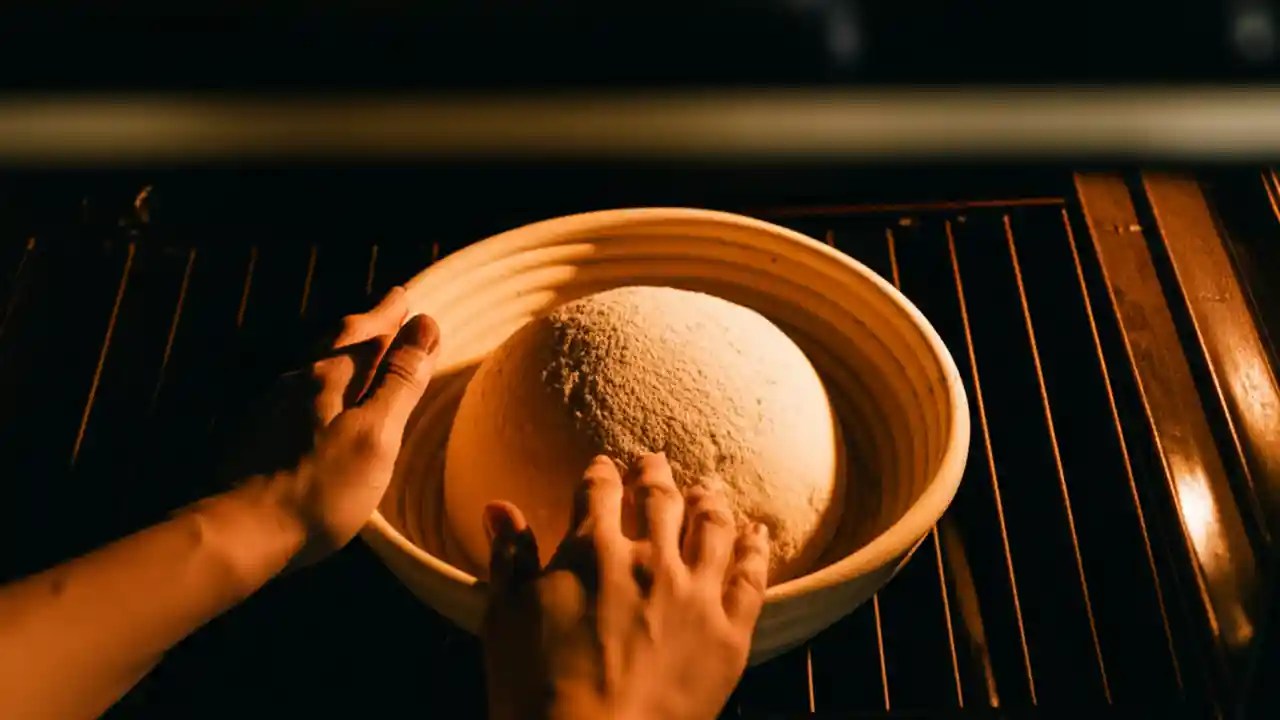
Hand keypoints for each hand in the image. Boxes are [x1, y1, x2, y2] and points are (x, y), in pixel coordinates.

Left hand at [233, 286, 440, 564]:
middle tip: (387, 308)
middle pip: (335, 341)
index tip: (404, 297)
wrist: (242, 532)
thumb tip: (425, 324)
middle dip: (366, 323)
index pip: (367, 334)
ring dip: (339, 349)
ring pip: (312, 364)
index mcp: (329, 378)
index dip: (389, 316)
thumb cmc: (322, 488)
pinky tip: (316, 400)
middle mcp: (297, 382)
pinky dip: (318, 382)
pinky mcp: (255, 436)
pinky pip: (295, 393)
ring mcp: (270, 409)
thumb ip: (400, 381)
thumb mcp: (376, 434)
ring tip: (356, 347)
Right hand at [482, 453, 769, 719]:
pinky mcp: (728, 633)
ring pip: (711, 527)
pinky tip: (756, 533)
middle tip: (655, 461)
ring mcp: (694, 594)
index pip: (599, 492)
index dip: (600, 474)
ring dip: (709, 501)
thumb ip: (509, 556)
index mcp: (593, 550)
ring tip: (708, 488)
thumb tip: (498, 506)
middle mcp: (649, 559)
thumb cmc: (534, 686)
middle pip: (659, 499)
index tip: (603, 466)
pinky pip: (750, 578)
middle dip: (655, 475)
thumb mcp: (506, 615)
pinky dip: (754, 549)